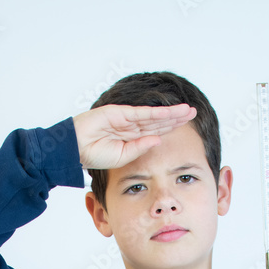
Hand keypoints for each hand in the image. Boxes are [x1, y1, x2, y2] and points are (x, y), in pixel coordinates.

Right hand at [72, 102, 196, 169]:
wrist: (74, 149)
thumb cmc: (93, 155)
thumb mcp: (122, 157)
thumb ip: (140, 148)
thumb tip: (158, 140)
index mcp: (131, 137)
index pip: (155, 131)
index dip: (171, 127)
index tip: (186, 126)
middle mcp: (130, 126)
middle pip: (158, 121)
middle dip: (176, 117)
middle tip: (193, 112)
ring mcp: (125, 118)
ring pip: (153, 115)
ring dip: (170, 113)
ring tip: (187, 110)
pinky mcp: (118, 113)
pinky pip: (141, 114)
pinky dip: (155, 113)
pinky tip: (169, 113)